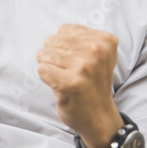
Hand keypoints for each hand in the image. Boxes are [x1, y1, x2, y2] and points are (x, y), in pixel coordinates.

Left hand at [36, 24, 123, 147]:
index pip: (63, 30)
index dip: (64, 46)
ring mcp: (84, 68)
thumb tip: (57, 31)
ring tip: (65, 78)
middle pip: (51, 40)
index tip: (79, 61)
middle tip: (70, 71)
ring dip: (50, 67)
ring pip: (44, 54)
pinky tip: (60, 86)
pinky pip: (41, 70)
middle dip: (54, 55)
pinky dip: (46, 78)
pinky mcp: (70, 83)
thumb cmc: (92, 82)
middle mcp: (96, 51)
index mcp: (105, 40)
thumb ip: (81, 37)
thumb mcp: (98, 53)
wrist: (99, 117)